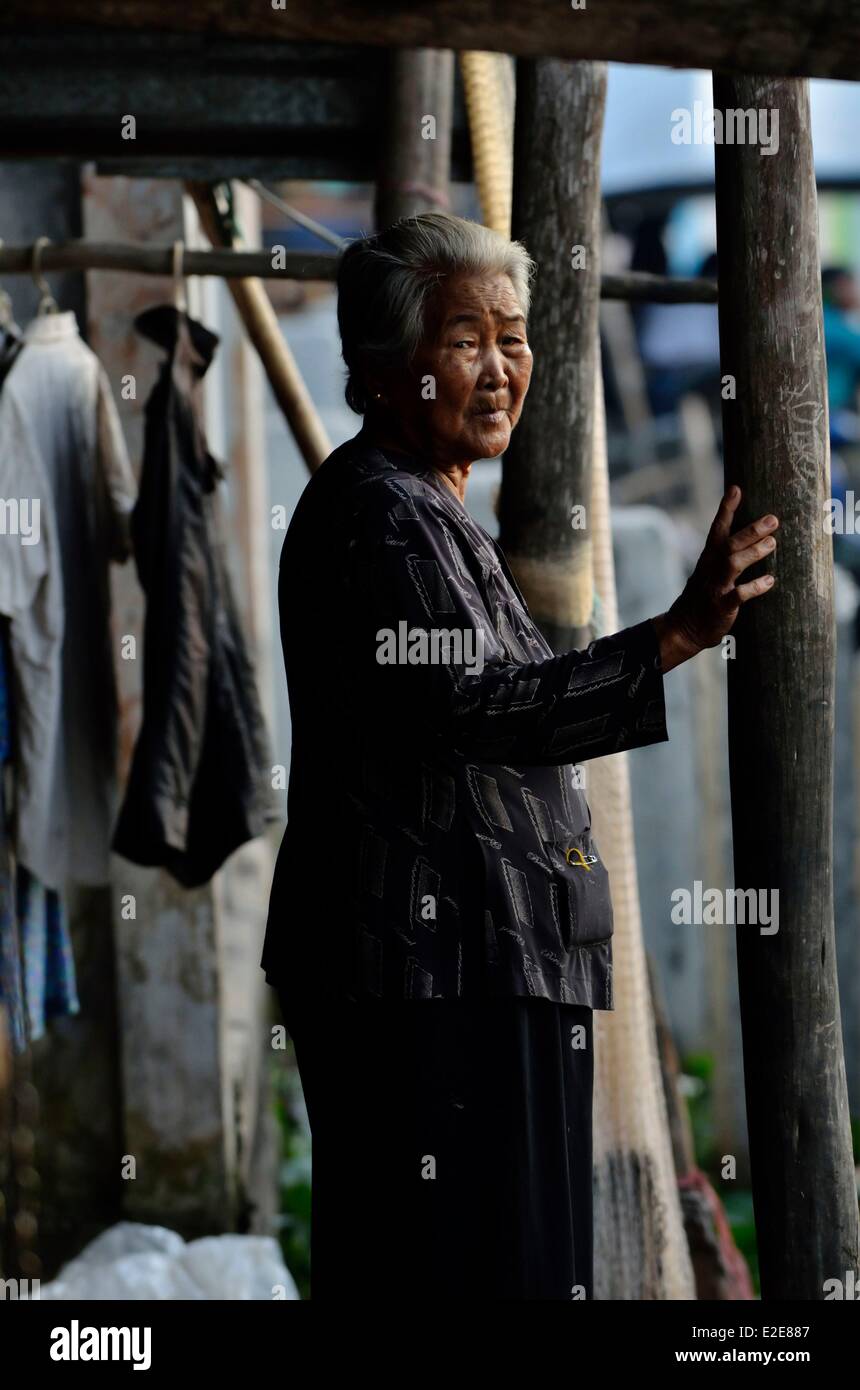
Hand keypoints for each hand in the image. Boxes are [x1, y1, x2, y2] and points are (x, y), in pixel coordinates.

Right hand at [652, 486, 777, 671]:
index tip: (736, 489)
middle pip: (729, 544)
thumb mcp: (709, 570)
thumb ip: (726, 553)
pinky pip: (738, 595)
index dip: (726, 509)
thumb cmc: (703, 596)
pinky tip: (770, 581)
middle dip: (750, 530)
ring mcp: (715, 587)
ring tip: (773, 543)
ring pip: (732, 564)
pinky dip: (754, 587)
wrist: (684, 627)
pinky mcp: (721, 606)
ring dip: (753, 552)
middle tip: (772, 519)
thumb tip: (752, 534)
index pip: (717, 528)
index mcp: (708, 557)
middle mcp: (711, 568)